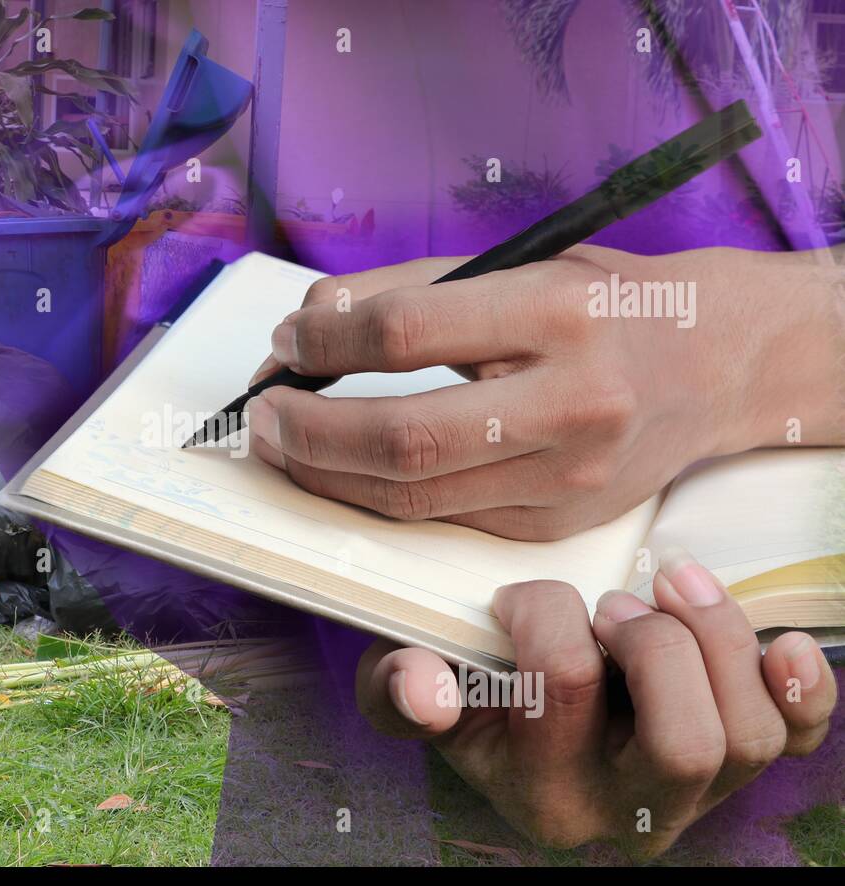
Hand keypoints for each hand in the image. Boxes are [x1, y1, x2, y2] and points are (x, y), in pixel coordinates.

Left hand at [247, 245, 841, 539]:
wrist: (717, 365)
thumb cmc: (606, 303)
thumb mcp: (522, 265)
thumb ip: (410, 289)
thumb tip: (307, 324)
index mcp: (558, 315)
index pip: (405, 334)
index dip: (323, 341)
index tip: (287, 341)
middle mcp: (570, 404)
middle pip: (400, 438)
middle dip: (307, 431)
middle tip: (262, 413)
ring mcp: (565, 479)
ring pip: (410, 498)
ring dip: (325, 474)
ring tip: (283, 445)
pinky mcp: (554, 526)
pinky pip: (440, 520)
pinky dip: (375, 498)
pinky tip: (342, 472)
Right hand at [355, 550, 837, 857]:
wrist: (510, 718)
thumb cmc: (462, 694)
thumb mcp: (406, 690)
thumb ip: (396, 687)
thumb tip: (423, 687)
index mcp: (542, 798)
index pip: (563, 693)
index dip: (544, 614)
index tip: (512, 595)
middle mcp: (628, 814)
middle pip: (683, 740)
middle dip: (653, 644)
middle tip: (611, 604)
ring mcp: (695, 797)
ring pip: (750, 737)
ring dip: (720, 641)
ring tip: (668, 589)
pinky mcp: (739, 768)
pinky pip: (799, 740)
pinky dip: (801, 690)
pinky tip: (780, 644)